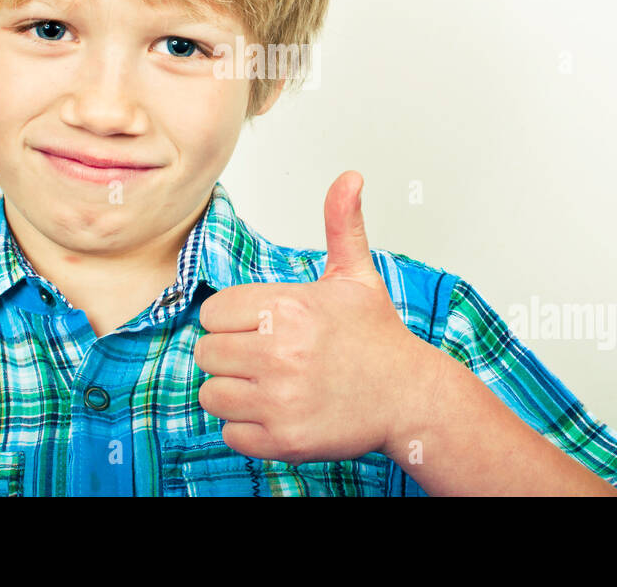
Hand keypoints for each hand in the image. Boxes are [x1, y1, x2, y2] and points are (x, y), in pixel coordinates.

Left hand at [193, 170, 426, 464]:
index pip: (212, 313)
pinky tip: (276, 411)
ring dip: (233, 391)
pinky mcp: (283, 439)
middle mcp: (280, 353)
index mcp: (288, 308)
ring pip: (211, 394)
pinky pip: (230, 434)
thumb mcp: (357, 275)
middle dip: (230, 354)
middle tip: (265, 356)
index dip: (232, 319)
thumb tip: (349, 176)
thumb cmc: (377, 338)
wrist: (410, 396)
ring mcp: (281, 399)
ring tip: (268, 384)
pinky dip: (246, 427)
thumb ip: (342, 224)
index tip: (260, 325)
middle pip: (206, 353)